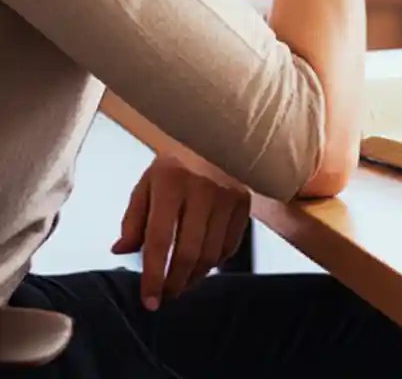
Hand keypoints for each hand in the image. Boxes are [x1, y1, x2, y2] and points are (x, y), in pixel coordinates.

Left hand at [112, 154, 250, 310]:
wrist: (217, 137)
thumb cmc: (176, 165)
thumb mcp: (147, 183)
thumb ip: (133, 218)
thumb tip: (121, 251)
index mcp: (171, 183)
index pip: (160, 240)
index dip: (153, 276)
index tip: (149, 301)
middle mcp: (203, 190)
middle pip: (190, 253)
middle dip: (175, 283)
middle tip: (165, 296)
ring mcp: (227, 196)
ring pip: (212, 254)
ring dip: (195, 277)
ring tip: (181, 283)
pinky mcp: (244, 203)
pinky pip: (230, 246)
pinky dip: (215, 262)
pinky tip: (202, 264)